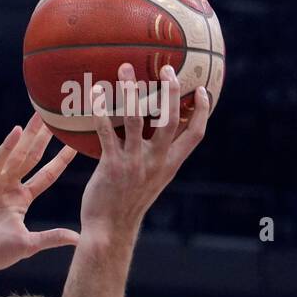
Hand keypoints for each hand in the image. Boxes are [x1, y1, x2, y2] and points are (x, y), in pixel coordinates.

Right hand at [0, 114, 79, 273]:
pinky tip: (16, 132)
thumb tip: (79, 239)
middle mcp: (9, 187)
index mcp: (21, 199)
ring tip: (40, 116)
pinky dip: (6, 147)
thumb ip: (52, 237)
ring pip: (16, 155)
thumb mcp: (29, 245)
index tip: (75, 145)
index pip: (47, 175)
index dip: (61, 160)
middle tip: (57, 118)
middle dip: (44, 139)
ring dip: (28, 135)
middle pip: (32, 157)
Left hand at [80, 62, 209, 239]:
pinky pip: (106, 131)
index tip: (203, 89)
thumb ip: (156, 159)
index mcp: (170, 164)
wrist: (110, 228)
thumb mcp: (151, 181)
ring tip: (125, 69)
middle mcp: (156, 160)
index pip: (195, 134)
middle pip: (171, 119)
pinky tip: (94, 93)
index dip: (202, 111)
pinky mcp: (112, 164)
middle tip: (166, 68)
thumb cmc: (127, 202)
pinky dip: (100, 110)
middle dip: (171, 91)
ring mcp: (135, 161)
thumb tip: (156, 137)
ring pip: (137, 118)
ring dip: (131, 91)